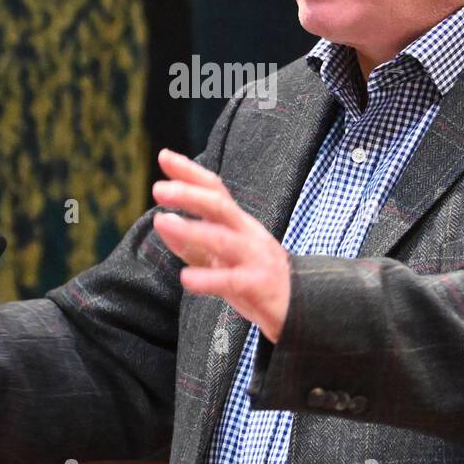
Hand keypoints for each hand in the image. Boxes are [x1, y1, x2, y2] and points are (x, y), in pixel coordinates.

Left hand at [151, 149, 290, 342]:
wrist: (304, 307)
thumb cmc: (257, 277)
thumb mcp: (223, 257)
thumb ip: (193, 243)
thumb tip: (160, 222)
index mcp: (240, 224)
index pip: (215, 191)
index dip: (191, 173)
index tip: (164, 156)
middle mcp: (248, 234)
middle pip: (220, 206)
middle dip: (190, 195)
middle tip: (159, 188)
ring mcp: (255, 258)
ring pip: (223, 240)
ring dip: (192, 230)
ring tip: (162, 222)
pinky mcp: (259, 286)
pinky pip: (232, 280)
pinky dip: (208, 279)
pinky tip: (186, 278)